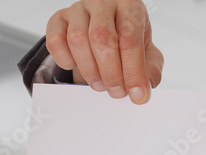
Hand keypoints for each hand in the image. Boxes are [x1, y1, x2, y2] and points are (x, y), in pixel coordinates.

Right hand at [45, 0, 163, 103]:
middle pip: (102, 38)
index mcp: (129, 6)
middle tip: (116, 92)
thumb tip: (144, 88)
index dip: (133, 71)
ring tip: (100, 84)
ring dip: (90, 71)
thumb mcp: (147, 52)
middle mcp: (103, 3)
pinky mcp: (59, 19)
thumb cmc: (126, 37)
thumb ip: (150, 70)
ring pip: (77, 40)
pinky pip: (55, 41)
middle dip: (111, 74)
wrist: (105, 27)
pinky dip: (65, 60)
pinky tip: (78, 66)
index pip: (130, 39)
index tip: (137, 95)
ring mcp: (79, 9)